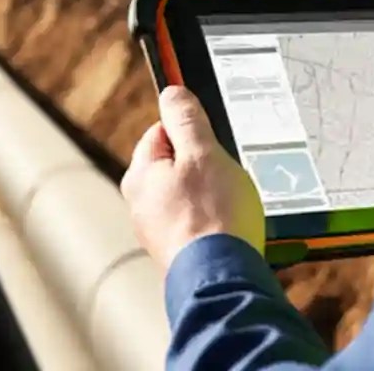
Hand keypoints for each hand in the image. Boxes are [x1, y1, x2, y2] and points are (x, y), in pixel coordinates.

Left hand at [120, 85, 264, 270]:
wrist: (222, 280)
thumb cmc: (213, 214)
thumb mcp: (203, 152)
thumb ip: (186, 119)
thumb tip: (171, 92)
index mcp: (140, 175)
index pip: (161, 132)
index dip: (192, 132)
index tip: (214, 142)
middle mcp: (141, 205)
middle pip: (177, 166)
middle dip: (206, 167)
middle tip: (227, 177)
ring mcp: (158, 233)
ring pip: (190, 196)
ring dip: (213, 197)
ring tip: (233, 208)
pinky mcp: (178, 254)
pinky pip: (199, 225)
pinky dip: (215, 223)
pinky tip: (232, 230)